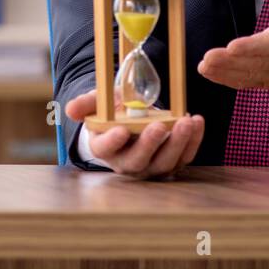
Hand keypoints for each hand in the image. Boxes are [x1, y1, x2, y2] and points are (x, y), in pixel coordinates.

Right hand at [63, 88, 203, 179]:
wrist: (130, 121)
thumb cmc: (112, 112)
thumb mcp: (98, 103)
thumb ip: (86, 104)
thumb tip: (71, 109)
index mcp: (104, 147)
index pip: (106, 149)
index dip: (112, 142)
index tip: (121, 129)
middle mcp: (126, 162)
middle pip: (138, 161)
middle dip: (150, 145)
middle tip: (160, 126)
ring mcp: (150, 166)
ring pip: (164, 163)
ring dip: (177, 144)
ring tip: (186, 122)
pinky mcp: (170, 163)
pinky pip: (184, 157)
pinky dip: (193, 142)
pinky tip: (197, 121)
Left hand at [197, 0, 268, 90]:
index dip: (253, 46)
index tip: (232, 46)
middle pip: (257, 62)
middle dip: (230, 61)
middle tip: (207, 57)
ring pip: (250, 75)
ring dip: (224, 72)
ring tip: (204, 66)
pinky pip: (247, 83)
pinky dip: (227, 80)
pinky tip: (210, 73)